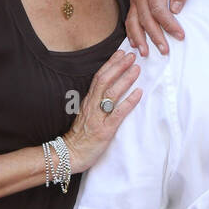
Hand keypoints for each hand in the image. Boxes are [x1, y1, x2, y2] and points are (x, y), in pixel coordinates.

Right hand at [62, 50, 142, 173]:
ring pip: (111, 94)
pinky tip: (139, 93)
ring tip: (137, 69)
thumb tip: (109, 89)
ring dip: (125, 80)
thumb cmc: (80, 135)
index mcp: (88, 101)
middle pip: (105, 81)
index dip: (110, 64)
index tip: (120, 53)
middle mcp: (92, 106)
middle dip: (119, 66)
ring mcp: (98, 117)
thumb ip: (95, 102)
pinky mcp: (105, 130)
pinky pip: (118, 113)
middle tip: (132, 55)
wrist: (70, 155)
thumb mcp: (86, 114)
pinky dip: (129, 102)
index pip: (99, 77)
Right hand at [126, 0, 202, 54]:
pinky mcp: (135, 3)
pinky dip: (132, 33)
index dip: (169, 24)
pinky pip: (130, 20)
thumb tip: (176, 9)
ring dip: (140, 39)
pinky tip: (136, 44)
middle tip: (165, 50)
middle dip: (155, 36)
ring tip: (146, 53)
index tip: (180, 35)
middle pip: (145, 18)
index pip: (158, 9)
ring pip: (134, 21)